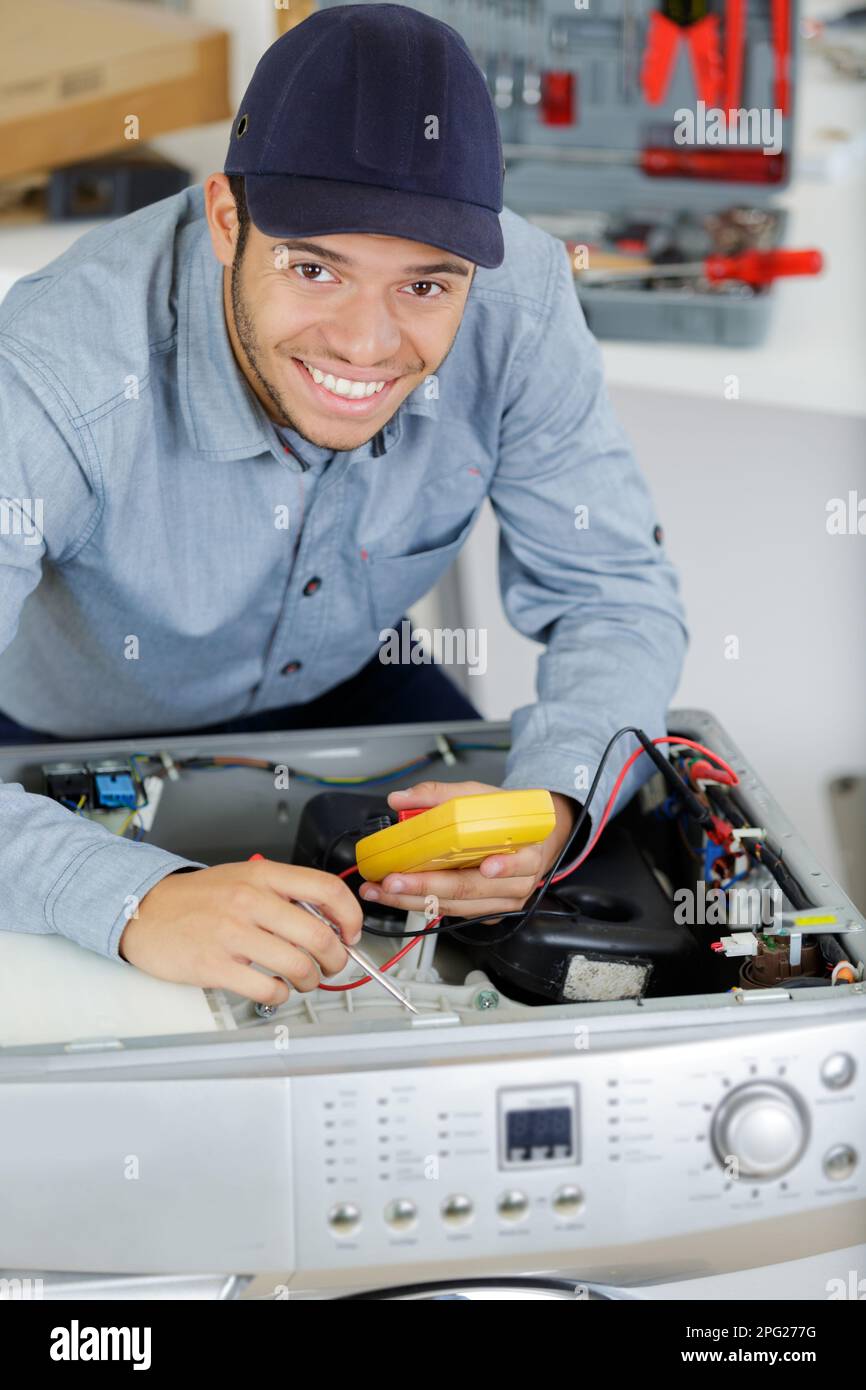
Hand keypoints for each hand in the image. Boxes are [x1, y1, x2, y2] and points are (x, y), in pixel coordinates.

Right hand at [120, 859, 362, 1007]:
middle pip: (319, 936)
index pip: (327, 890)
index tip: (351, 933)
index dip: (350, 916)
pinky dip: (280, 993)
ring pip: (298, 966)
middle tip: (332, 965)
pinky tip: (274, 987)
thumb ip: (283, 893)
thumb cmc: (198, 897)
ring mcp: (232, 934)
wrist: (145, 909)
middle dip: (336, 959)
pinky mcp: (215, 966)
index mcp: (263, 875)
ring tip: (303, 980)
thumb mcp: (244, 877)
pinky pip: (267, 988)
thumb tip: (329, 920)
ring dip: (310, 980)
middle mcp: (250, 901)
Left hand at [358, 780, 576, 920]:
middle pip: (471, 889)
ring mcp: (500, 902)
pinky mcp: (485, 913)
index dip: (504, 866)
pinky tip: (396, 896)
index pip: (519, 862)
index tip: (487, 867)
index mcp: (527, 850)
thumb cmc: (504, 820)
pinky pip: (451, 912)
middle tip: (393, 881)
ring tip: (381, 890)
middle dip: (427, 887)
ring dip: (413, 900)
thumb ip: (440, 795)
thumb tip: (402, 798)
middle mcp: (517, 882)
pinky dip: (421, 904)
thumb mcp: (479, 797)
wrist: (526, 842)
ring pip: (455, 907)